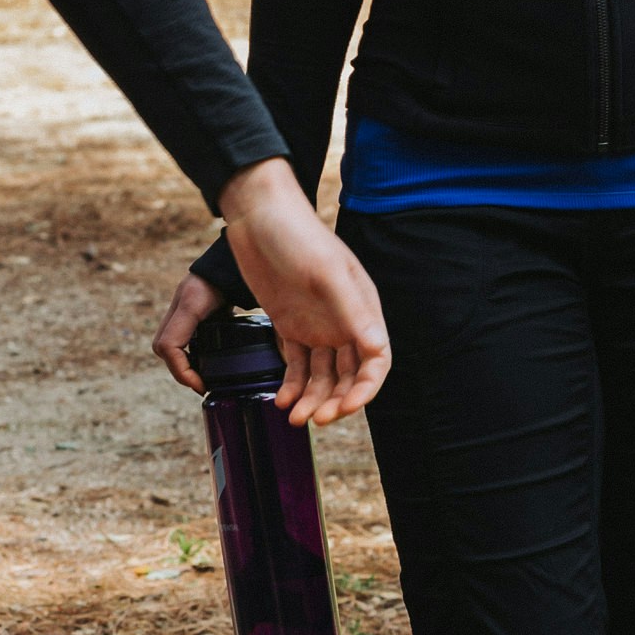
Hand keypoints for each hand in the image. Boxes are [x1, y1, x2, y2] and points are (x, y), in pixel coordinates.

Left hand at [153, 159, 389, 424]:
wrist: (258, 216)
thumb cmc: (297, 236)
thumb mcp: (326, 272)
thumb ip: (352, 310)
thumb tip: (377, 349)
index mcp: (363, 308)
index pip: (376, 360)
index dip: (365, 389)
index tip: (345, 408)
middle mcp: (344, 321)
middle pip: (349, 375)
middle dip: (336, 401)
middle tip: (316, 419)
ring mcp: (317, 324)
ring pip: (322, 375)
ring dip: (313, 399)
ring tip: (294, 418)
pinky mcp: (290, 325)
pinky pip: (295, 365)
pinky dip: (291, 385)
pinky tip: (282, 400)